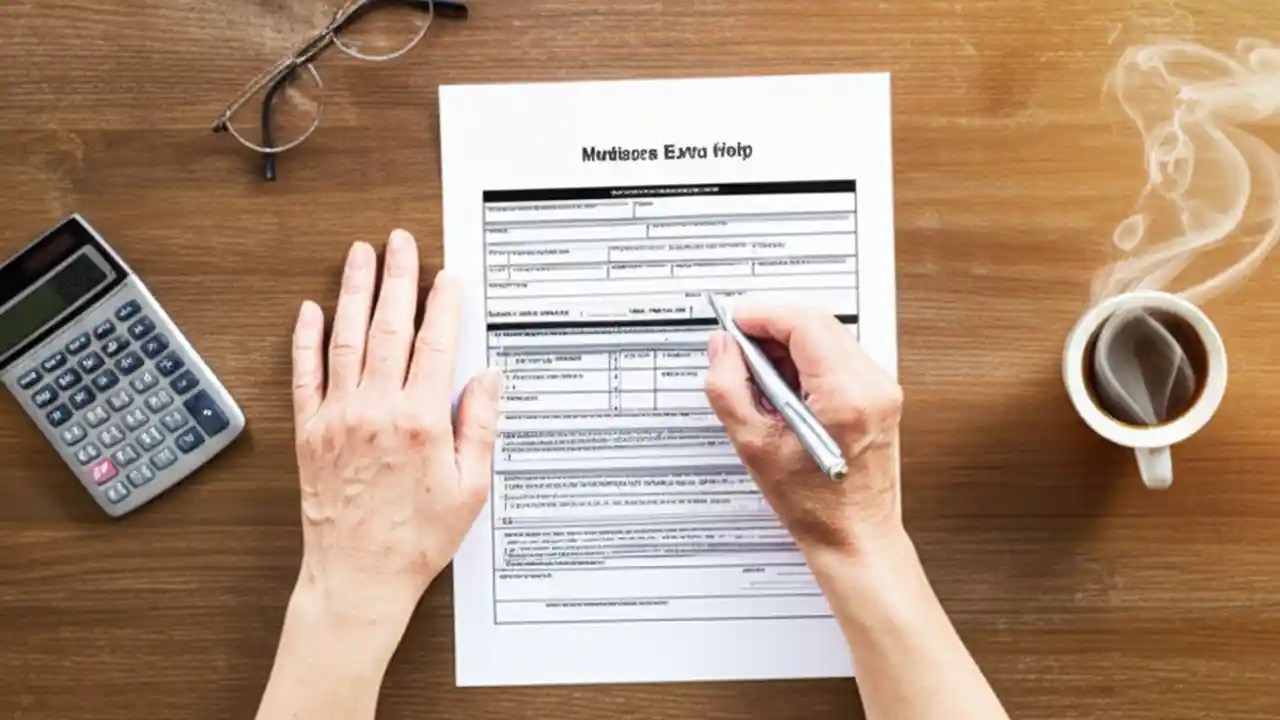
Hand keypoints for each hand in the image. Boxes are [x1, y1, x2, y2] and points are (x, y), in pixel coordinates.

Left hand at [288, 230, 499, 644]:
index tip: (447, 276)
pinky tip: (310, 312)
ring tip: (358, 257)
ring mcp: (337, 418)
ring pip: (344, 338)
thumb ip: (479, 427)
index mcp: (419, 420)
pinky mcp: (309, 433)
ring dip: (352, 292)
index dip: (442, 303)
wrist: (358, 576)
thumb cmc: (415, 539)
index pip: (434, 343)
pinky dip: (306, 339)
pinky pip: (304, 374)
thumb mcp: (470, 488)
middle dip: (396, 278)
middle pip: (388, 326)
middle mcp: (375, 410)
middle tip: (398, 243)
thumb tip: (488, 381)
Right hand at [704, 304, 902, 559]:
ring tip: (760, 375)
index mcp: (845, 396)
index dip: (762, 315)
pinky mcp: (880, 395)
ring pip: (828, 335)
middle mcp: (872, 386)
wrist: (854, 536)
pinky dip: (807, 359)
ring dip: (789, 343)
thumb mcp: (754, 446)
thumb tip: (722, 348)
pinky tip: (786, 387)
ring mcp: (881, 389)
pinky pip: (839, 356)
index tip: (735, 322)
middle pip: (818, 322)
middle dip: (772, 327)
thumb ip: (728, 388)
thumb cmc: (815, 506)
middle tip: (740, 348)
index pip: (803, 323)